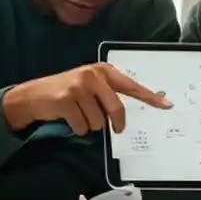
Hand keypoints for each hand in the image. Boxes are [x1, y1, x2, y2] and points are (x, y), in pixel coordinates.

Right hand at [2, 62, 171, 135]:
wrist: (34, 95)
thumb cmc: (67, 92)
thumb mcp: (90, 85)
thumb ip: (109, 93)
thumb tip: (128, 112)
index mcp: (103, 70)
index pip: (131, 86)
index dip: (150, 97)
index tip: (167, 105)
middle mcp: (92, 75)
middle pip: (116, 109)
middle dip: (116, 124)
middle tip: (115, 129)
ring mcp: (78, 86)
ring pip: (98, 122)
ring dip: (90, 125)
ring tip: (77, 114)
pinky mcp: (66, 100)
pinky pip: (83, 126)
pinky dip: (77, 128)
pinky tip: (67, 117)